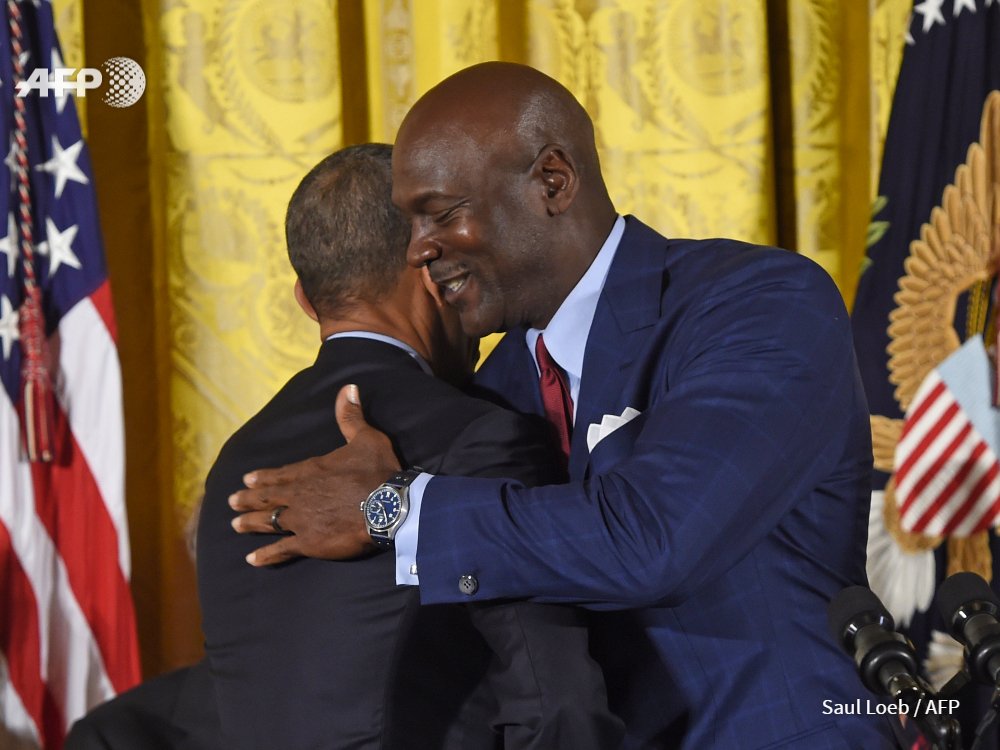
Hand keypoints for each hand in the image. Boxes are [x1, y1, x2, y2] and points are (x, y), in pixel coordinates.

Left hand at [228, 384, 400, 564]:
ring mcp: (301, 520)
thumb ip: (351, 416)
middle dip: (249, 499)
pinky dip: (265, 556)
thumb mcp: (366, 438)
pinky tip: (252, 560)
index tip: (246, 480)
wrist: (387, 505)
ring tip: (235, 524)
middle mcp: (299, 495)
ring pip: (268, 522)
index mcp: (311, 471)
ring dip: (250, 523)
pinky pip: (281, 550)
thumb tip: (348, 388)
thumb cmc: (377, 471)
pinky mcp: (309, 542)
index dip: (263, 478)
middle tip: (231, 502)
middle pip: (268, 498)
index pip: (281, 475)